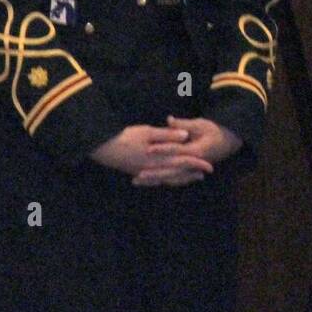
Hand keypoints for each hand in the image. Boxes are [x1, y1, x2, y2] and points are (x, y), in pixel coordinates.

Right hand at [90, 124, 213, 183]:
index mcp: (158, 159)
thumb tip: (186, 136)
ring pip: (167, 178)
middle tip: (205, 173)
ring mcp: (145, 173)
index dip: (197, 164)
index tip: (210, 167)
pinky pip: (157, 179)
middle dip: (191, 174)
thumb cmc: (125, 137)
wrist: (102, 148)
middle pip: (177, 173)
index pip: (182, 162)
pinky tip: (169, 178)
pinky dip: (167, 179)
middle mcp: (153, 169)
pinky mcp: (138, 172)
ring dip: (181, 178)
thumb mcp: (147, 132)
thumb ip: (167, 135)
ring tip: (192, 177)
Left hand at [129, 116, 241, 186]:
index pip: (176, 150)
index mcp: (196, 150)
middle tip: (138, 176)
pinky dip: (161, 181)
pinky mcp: (189, 172)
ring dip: (155, 180)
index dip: (162, 149)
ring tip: (138, 181)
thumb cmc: (214, 131)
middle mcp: (193, 163)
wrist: (228, 142)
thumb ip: (183, 124)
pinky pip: (174, 179)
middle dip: (154, 174)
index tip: (148, 149)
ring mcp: (191, 169)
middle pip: (171, 170)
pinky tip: (149, 182)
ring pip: (171, 178)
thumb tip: (168, 120)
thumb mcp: (200, 124)